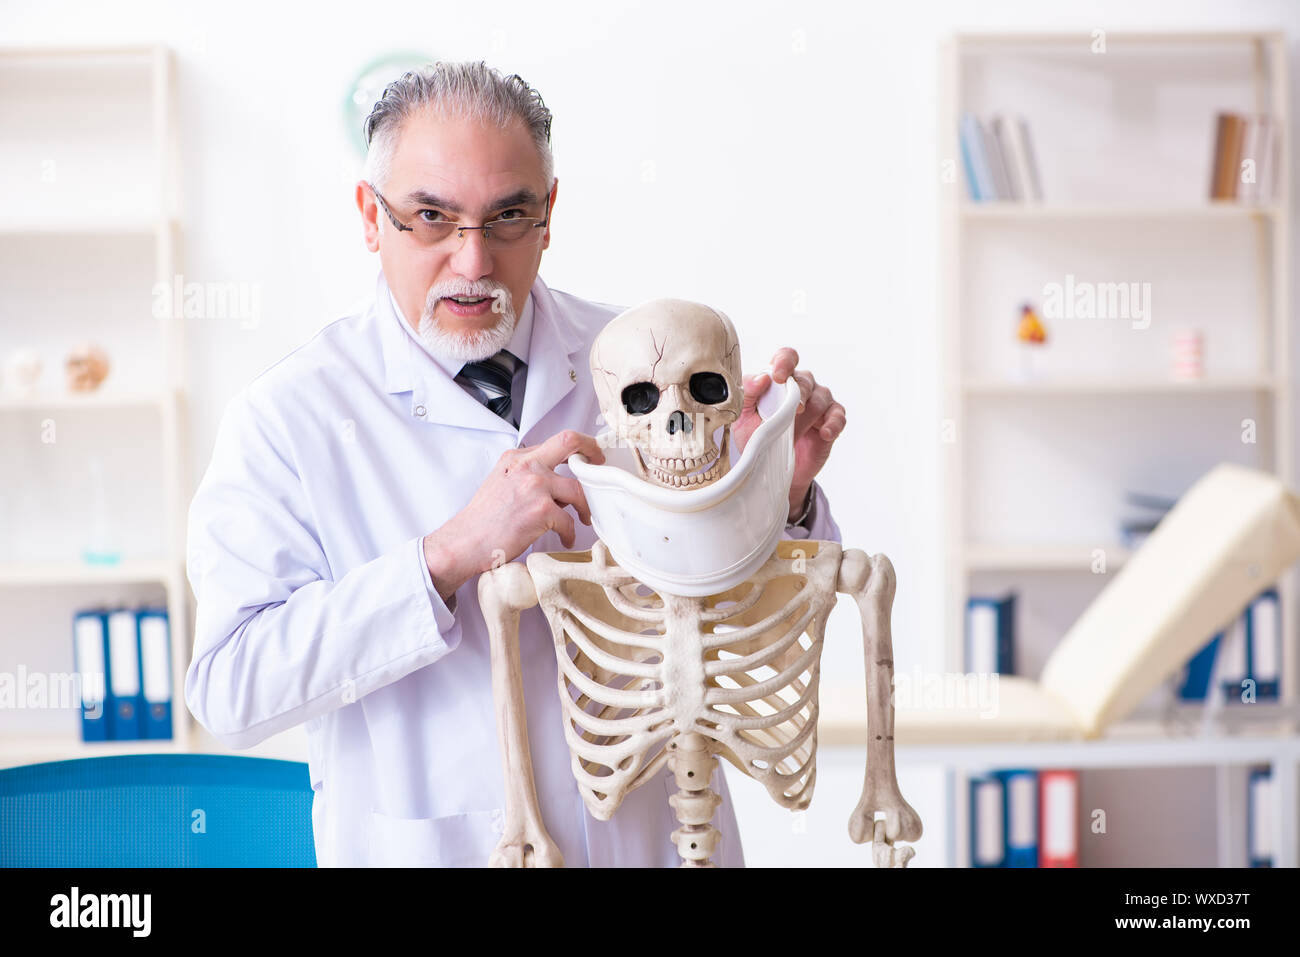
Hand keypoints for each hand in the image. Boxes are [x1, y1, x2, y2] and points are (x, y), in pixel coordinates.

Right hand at [423, 430, 605, 598]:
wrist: (465, 542)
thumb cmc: (483, 520)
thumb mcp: (501, 482)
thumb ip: (526, 474)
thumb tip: (558, 482)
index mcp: (516, 458)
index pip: (556, 441)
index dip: (578, 448)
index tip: (588, 456)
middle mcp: (526, 466)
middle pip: (570, 442)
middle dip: (593, 451)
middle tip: (600, 468)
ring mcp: (535, 486)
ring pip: (577, 489)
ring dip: (584, 508)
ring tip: (583, 519)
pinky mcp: (541, 510)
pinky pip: (569, 520)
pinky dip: (570, 533)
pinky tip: (564, 538)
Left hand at [732, 347, 845, 519]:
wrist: (770, 469)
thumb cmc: (756, 438)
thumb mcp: (743, 418)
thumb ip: (747, 394)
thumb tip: (761, 378)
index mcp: (778, 380)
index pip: (786, 358)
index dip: (785, 362)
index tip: (778, 376)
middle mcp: (801, 387)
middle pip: (805, 379)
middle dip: (798, 393)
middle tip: (793, 410)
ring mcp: (818, 403)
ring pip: (821, 397)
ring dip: (808, 417)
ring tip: (794, 434)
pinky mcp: (831, 422)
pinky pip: (838, 416)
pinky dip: (833, 424)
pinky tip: (825, 433)